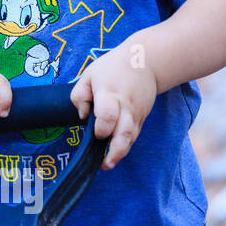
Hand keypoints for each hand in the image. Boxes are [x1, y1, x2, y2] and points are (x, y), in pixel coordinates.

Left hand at [69, 42, 157, 169]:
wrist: (145, 61)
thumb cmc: (113, 68)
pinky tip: (114, 152)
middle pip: (124, 133)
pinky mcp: (142, 119)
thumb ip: (79, 96)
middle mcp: (126, 107)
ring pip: (131, 138)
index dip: (100, 129)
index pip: (108, 116)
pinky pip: (133, 135)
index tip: (94, 132)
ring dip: (120, 153)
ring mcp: (137, 114)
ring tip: (107, 164)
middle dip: (114, 152)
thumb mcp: (89, 74)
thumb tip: (82, 117)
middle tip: (103, 164)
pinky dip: (125, 145)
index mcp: (110, 94)